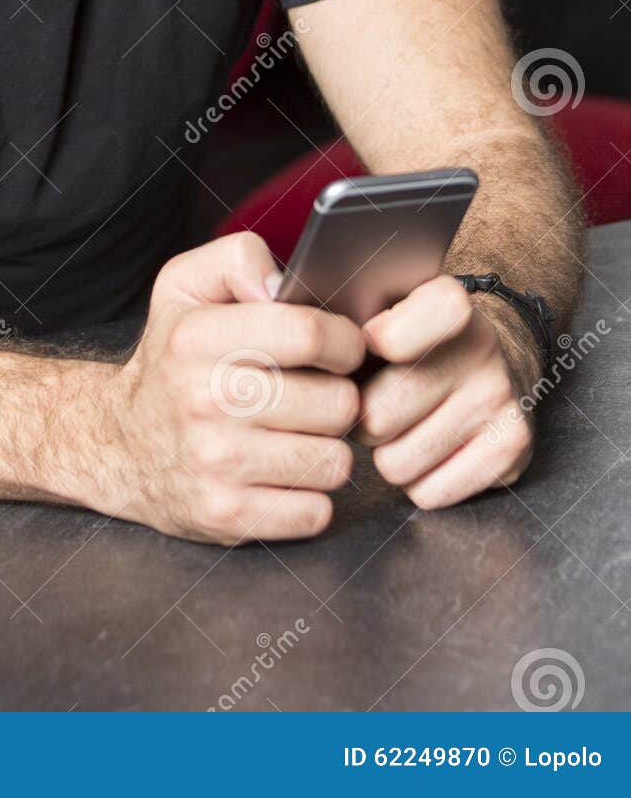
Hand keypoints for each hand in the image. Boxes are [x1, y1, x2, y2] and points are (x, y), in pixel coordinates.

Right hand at [90, 231, 364, 544]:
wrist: (119, 445)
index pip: (307, 334)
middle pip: (336, 403)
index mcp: (197, 338)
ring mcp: (215, 465)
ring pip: (334, 461)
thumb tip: (280, 285)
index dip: (343, 341)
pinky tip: (283, 475)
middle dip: (338, 398)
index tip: (340, 348)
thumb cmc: (171, 360)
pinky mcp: (225, 516)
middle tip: (313, 396)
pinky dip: (310, 497)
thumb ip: (238, 258)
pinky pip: (315, 512)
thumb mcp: (185, 286)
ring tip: (298, 435)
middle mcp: (204, 401)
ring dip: (327, 449)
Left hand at [355, 274, 539, 509]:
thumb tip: (284, 330)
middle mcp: (481, 350)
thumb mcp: (386, 306)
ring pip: (396, 464)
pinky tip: (429, 450)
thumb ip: (342, 319)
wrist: (499, 356)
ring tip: (403, 426)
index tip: (365, 349)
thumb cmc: (417, 338)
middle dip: (362, 420)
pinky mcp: (512, 450)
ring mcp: (499, 401)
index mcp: (446, 303)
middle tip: (373, 402)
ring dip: (388, 453)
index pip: (391, 338)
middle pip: (377, 418)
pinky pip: (428, 493)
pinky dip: (419, 481)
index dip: (364, 353)